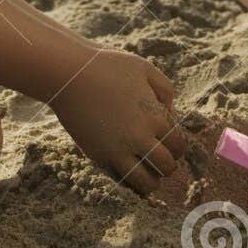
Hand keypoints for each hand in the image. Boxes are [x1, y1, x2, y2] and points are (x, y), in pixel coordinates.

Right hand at [50, 49, 188, 195]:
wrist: (69, 74)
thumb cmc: (107, 66)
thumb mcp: (144, 68)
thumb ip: (165, 89)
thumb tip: (170, 113)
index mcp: (155, 115)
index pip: (179, 144)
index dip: (177, 145)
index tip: (169, 142)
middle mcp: (140, 136)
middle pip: (167, 166)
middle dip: (168, 165)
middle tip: (161, 160)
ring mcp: (118, 149)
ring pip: (146, 182)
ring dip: (151, 181)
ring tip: (148, 175)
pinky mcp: (99, 156)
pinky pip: (121, 179)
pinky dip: (129, 180)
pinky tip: (128, 171)